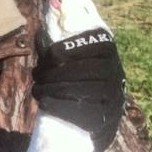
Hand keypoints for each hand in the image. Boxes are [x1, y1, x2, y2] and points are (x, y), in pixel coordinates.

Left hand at [32, 30, 125, 151]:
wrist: (100, 113)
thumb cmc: (80, 79)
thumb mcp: (74, 60)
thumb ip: (58, 49)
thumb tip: (40, 33)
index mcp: (108, 51)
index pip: (94, 44)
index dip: (69, 48)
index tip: (49, 54)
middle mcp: (115, 71)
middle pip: (83, 69)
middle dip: (54, 72)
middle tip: (37, 74)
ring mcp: (113, 96)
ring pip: (81, 90)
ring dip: (52, 89)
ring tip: (37, 89)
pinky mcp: (106, 118)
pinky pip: (83, 113)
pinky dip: (59, 107)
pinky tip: (44, 103)